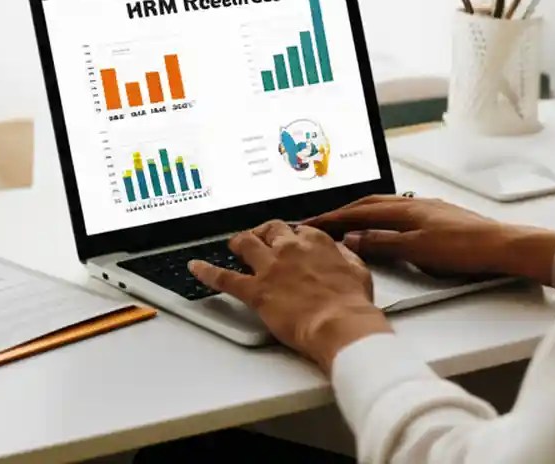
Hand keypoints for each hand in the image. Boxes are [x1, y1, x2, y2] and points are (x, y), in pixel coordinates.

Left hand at [188, 221, 391, 370]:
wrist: (341, 325)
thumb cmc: (352, 305)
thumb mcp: (359, 271)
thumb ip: (345, 256)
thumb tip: (340, 251)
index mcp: (316, 242)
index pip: (298, 230)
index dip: (292, 237)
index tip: (290, 242)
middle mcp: (290, 249)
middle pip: (270, 230)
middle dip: (264, 233)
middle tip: (260, 239)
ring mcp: (270, 268)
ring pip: (245, 243)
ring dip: (239, 242)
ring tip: (234, 245)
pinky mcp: (256, 291)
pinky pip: (225, 278)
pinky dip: (207, 272)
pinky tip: (196, 268)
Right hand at [301, 195, 554, 283]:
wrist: (502, 246)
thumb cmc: (464, 249)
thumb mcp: (417, 251)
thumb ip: (382, 243)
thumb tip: (352, 237)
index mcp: (404, 209)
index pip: (358, 212)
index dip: (332, 217)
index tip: (310, 222)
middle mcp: (413, 203)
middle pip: (369, 204)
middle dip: (342, 211)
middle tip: (320, 220)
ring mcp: (427, 208)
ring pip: (384, 207)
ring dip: (361, 213)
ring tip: (345, 221)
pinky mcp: (438, 217)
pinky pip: (398, 213)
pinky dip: (380, 218)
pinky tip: (383, 226)